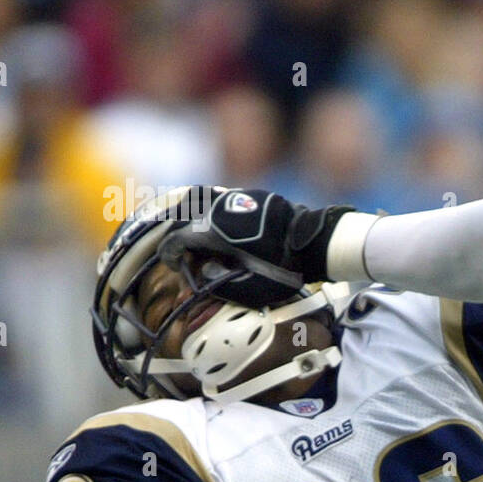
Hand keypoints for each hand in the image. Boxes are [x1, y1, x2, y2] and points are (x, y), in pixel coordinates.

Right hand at [159, 187, 353, 306]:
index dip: (170, 254)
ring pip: (198, 197)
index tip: (174, 265)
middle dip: (172, 230)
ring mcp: (235, 198)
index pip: (177, 239)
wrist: (312, 244)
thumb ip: (217, 282)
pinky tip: (210, 217)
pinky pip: (220, 195)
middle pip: (181, 213)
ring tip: (184, 226)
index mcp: (213, 232)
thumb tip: (201, 270)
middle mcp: (218, 210)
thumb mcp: (248, 287)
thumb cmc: (282, 270)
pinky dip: (207, 205)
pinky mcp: (251, 194)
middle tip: (174, 246)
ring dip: (186, 211)